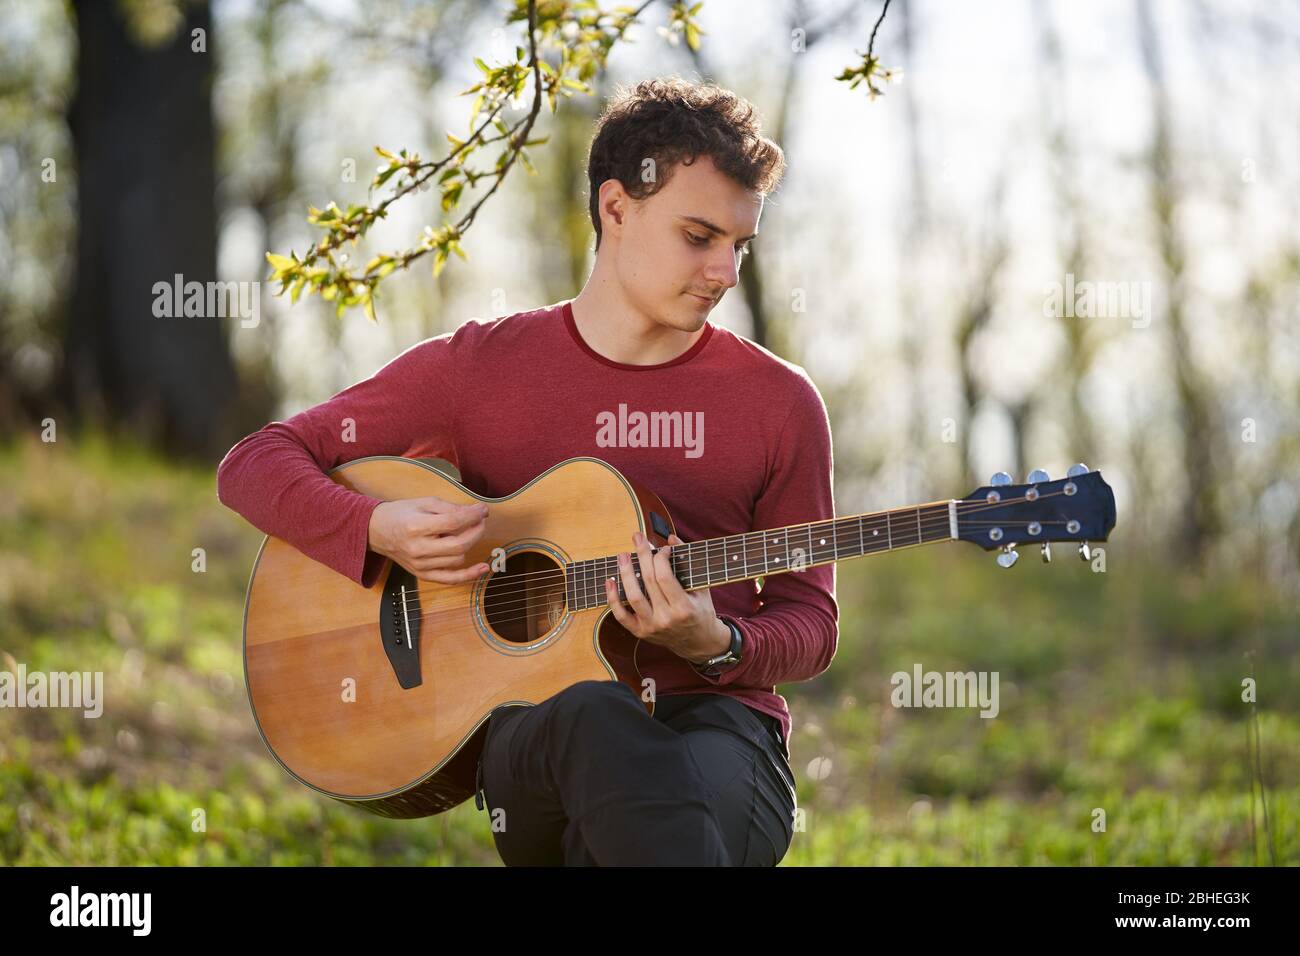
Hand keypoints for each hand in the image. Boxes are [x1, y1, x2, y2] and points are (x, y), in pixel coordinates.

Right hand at [367, 496, 490, 583]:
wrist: (376, 531)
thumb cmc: (400, 514)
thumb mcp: (423, 502)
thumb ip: (450, 508)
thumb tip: (475, 513)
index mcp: (417, 527)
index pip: (453, 522)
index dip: (473, 516)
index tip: (482, 510)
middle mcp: (418, 548)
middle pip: (459, 544)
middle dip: (476, 531)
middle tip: (480, 520)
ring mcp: (420, 564)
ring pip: (458, 559)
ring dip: (470, 544)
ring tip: (470, 532)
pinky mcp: (422, 574)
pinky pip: (450, 579)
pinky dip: (469, 575)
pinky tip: (483, 568)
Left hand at [604, 532, 731, 664]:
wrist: (699, 644)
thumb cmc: (701, 612)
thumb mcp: (701, 588)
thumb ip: (686, 561)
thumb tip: (670, 537)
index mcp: (683, 608)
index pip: (664, 577)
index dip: (660, 558)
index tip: (662, 549)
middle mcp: (666, 619)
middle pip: (648, 581)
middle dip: (642, 556)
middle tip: (637, 538)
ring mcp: (651, 627)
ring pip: (632, 596)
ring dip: (625, 573)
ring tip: (623, 556)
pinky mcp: (640, 633)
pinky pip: (621, 615)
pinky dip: (612, 598)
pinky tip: (610, 580)